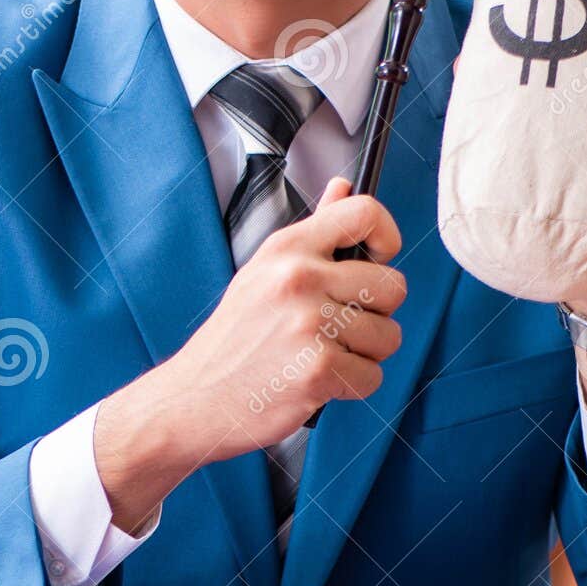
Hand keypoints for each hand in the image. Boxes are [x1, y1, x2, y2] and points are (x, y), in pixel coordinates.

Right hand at [93, 177, 407, 529]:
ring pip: (388, 337)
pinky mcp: (317, 370)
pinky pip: (371, 377)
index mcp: (287, 248)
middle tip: (339, 326)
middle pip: (392, 286)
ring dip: (363, 355)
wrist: (194, 397)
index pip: (364, 213)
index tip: (379, 258)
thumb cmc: (234, 337)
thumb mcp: (264, 271)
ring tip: (321, 354)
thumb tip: (343, 188)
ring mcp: (308, 324)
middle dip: (377, 314)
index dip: (387, 236)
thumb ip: (314, 231)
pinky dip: (350, 387)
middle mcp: (298, 278)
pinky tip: (316, 380)